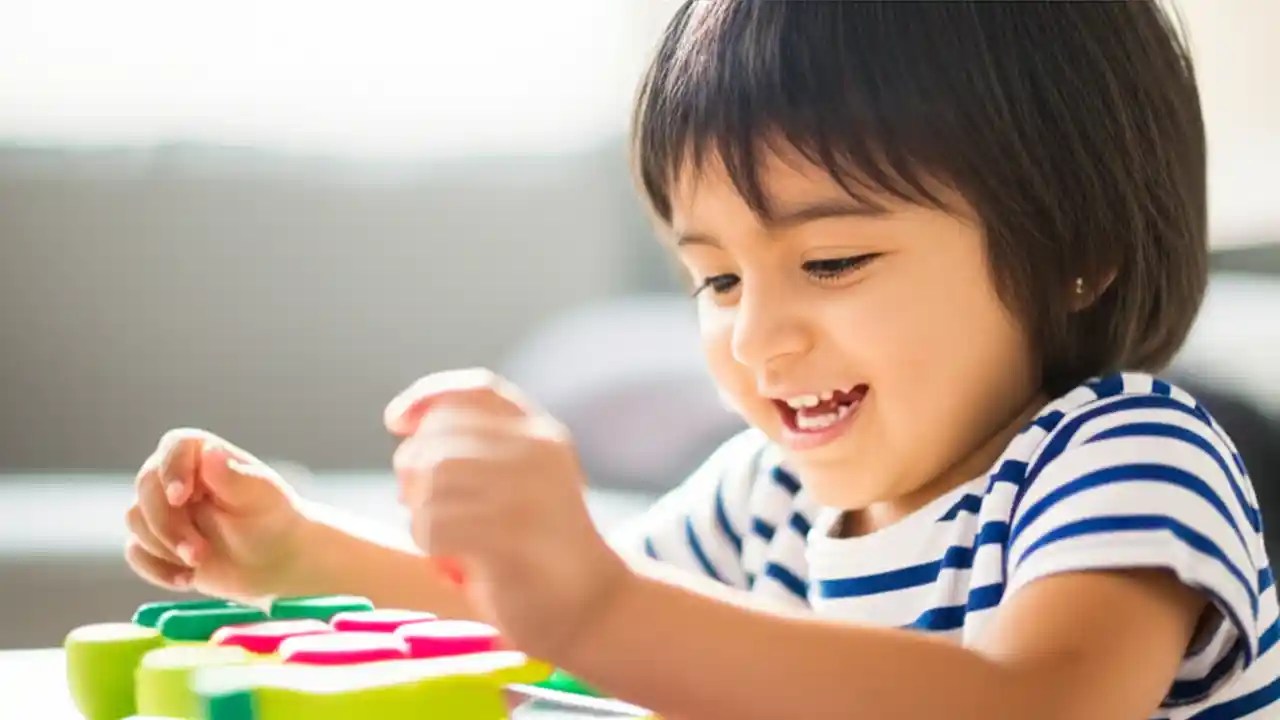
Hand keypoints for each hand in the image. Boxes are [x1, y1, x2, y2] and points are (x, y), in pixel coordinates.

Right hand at [124, 429, 308, 604]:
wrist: (274, 563)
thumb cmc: (273, 520)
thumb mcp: (262, 498)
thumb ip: (235, 476)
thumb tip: (209, 452)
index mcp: (205, 455)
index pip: (175, 446)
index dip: (171, 469)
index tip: (180, 497)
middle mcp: (178, 477)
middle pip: (147, 486)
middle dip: (168, 524)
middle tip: (199, 552)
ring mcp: (163, 509)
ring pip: (136, 520)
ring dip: (164, 546)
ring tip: (200, 562)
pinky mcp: (155, 541)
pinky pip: (136, 552)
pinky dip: (158, 569)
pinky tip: (187, 579)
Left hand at [386, 369, 632, 658]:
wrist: (591, 605)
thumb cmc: (539, 547)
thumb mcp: (522, 482)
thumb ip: (479, 449)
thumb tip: (406, 427)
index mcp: (541, 434)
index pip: (477, 390)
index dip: (427, 396)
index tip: (396, 422)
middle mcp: (538, 452)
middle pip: (439, 438)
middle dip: (411, 472)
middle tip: (419, 506)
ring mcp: (527, 491)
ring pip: (432, 481)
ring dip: (421, 514)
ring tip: (444, 536)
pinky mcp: (510, 535)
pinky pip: (435, 524)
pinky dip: (429, 542)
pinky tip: (450, 557)